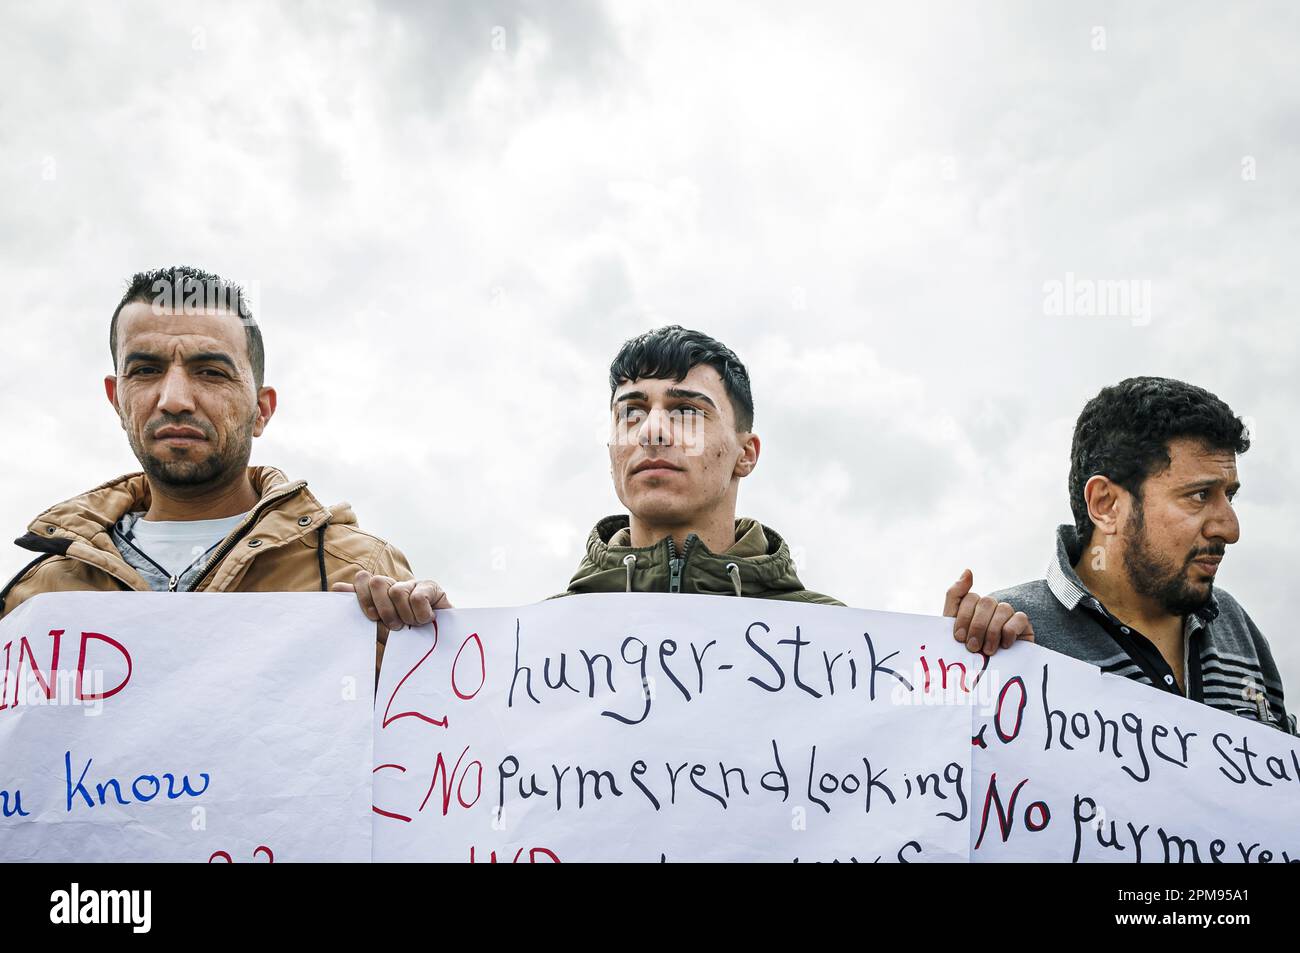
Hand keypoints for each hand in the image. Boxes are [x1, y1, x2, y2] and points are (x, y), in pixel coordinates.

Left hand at [331, 570, 451, 630]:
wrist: (435, 651)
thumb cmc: (404, 642)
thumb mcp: (378, 630)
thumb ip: (359, 610)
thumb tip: (335, 587)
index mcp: (378, 595)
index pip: (363, 580)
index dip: (364, 598)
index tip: (372, 618)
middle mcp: (394, 586)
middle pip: (377, 582)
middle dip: (384, 609)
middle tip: (395, 626)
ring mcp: (413, 585)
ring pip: (397, 591)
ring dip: (405, 615)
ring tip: (413, 626)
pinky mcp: (431, 587)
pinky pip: (417, 595)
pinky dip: (421, 614)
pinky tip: (427, 620)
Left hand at [943, 569, 1033, 655]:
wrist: (987, 676)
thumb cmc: (967, 653)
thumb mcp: (953, 627)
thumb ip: (955, 596)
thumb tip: (968, 570)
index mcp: (972, 606)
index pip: (968, 598)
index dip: (963, 617)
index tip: (958, 638)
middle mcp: (990, 606)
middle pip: (985, 602)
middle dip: (977, 626)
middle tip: (973, 647)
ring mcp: (1007, 614)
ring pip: (1002, 608)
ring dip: (992, 632)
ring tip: (988, 650)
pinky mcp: (1023, 624)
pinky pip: (1019, 618)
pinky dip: (1009, 632)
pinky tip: (1004, 646)